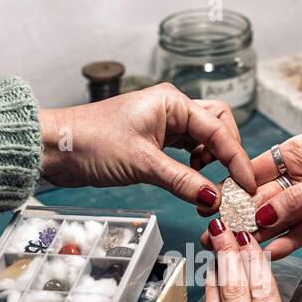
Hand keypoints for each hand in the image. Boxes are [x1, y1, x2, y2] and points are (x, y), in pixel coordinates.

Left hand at [38, 84, 255, 210]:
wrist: (54, 148)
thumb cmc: (90, 143)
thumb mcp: (142, 165)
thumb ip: (183, 181)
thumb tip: (215, 199)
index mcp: (172, 102)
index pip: (219, 129)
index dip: (237, 158)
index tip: (247, 185)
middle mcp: (171, 108)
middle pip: (219, 126)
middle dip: (228, 155)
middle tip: (230, 186)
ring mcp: (162, 124)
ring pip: (204, 140)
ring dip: (212, 163)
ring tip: (208, 187)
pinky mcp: (153, 141)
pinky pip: (187, 151)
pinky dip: (195, 167)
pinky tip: (192, 181)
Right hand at [200, 130, 301, 258]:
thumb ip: (298, 200)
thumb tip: (263, 214)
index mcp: (301, 150)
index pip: (258, 171)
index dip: (236, 190)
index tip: (216, 209)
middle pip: (267, 199)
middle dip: (245, 218)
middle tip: (219, 238)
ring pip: (284, 218)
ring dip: (263, 234)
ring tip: (240, 251)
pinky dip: (290, 242)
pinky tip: (272, 253)